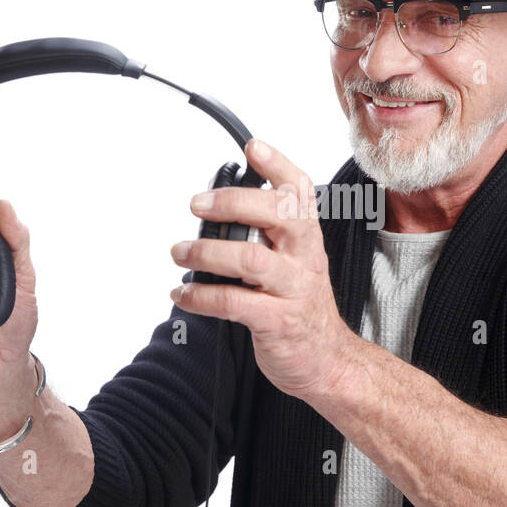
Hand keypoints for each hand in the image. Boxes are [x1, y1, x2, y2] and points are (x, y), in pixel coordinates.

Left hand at [168, 139, 355, 402]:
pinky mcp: (277, 321)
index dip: (277, 165)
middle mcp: (304, 257)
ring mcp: (293, 289)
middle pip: (277, 214)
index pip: (299, 191)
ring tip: (179, 253)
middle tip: (197, 204)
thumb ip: (267, 232)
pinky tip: (182, 294)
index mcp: (305, 237)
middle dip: (232, 203)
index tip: (252, 147)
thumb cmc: (299, 304)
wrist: (327, 358)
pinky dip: (200, 297)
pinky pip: (234, 302)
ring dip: (206, 252)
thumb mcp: (294, 259)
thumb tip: (218, 203)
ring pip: (251, 258)